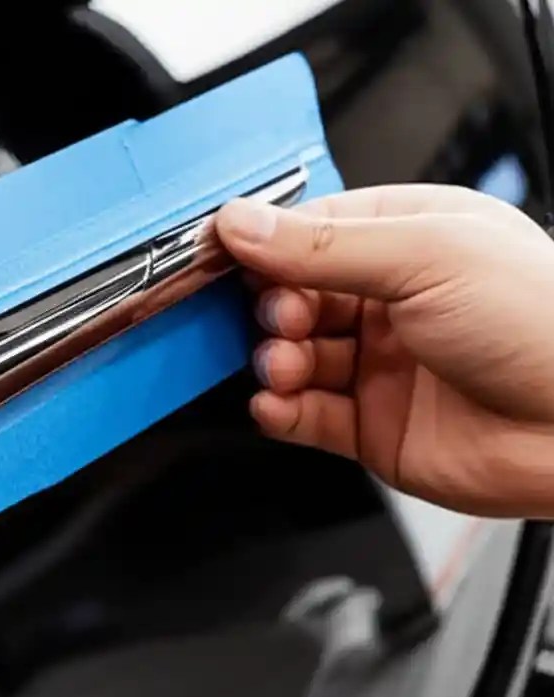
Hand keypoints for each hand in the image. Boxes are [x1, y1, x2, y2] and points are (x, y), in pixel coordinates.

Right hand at [215, 184, 553, 516]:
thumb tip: (242, 224)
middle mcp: (391, 299)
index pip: (307, 231)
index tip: (221, 256)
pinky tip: (278, 404)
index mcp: (410, 237)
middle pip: (290, 295)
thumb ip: (322, 245)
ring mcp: (381, 364)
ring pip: (290, 356)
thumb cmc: (543, 327)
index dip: (261, 245)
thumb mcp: (426, 256)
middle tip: (279, 318)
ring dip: (273, 360)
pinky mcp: (372, 425)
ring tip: (284, 364)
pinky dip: (279, 410)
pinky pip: (303, 416)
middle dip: (270, 307)